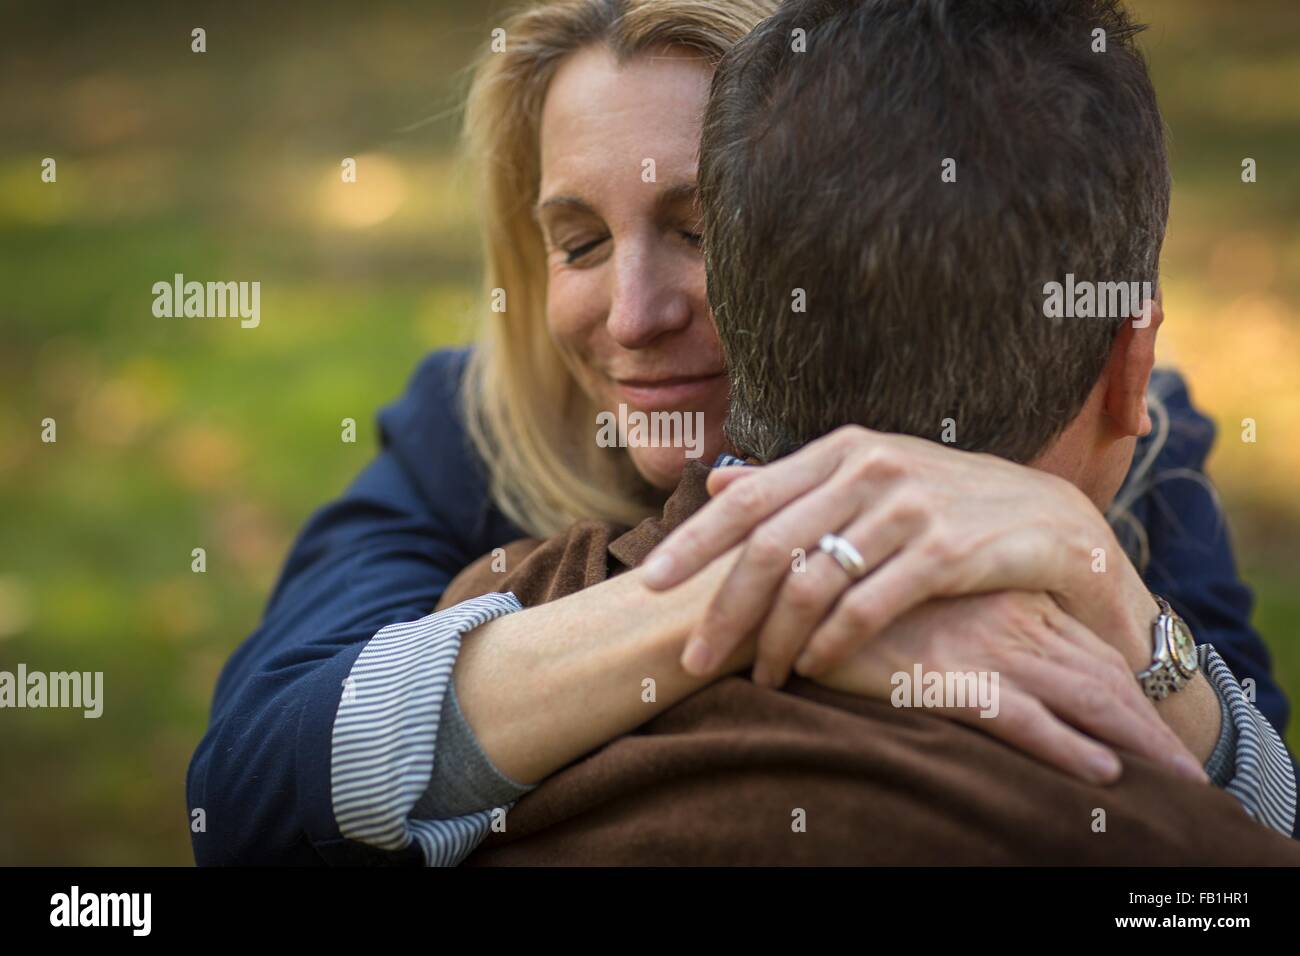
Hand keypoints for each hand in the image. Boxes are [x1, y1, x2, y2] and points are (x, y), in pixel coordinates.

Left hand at [641, 425, 1150, 683]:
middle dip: (724, 610)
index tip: (649, 585)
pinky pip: (865, 608)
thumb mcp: (871, 477)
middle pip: (769, 547)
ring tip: (763, 679)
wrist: (1050, 522)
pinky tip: (814, 668)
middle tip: (694, 660)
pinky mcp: (944, 551)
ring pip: (811, 584)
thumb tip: (716, 484)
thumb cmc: (946, 505)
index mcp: (841, 450)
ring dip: (776, 642)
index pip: (749, 499)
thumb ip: (796, 484)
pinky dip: (830, 645)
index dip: (693, 543)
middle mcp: (868, 469)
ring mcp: (907, 508)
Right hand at [812, 590, 1208, 784]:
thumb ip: (941, 605)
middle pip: (1101, 671)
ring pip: (1083, 696)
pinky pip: (1026, 720)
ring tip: (1179, 784)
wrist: (784, 593)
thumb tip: (961, 634)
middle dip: (1152, 724)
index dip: (1129, 682)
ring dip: (1138, 742)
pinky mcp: (948, 677)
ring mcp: (981, 645)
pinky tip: (1103, 773)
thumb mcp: (903, 594)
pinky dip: (1069, 749)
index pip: (1084, 642)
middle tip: (1190, 771)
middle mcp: (1003, 614)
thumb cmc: (838, 598)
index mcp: (1000, 592)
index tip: (1156, 720)